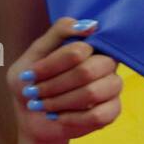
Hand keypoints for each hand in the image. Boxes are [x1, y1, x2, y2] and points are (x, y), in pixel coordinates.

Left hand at [8, 17, 121, 143]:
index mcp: (89, 44)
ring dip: (61, 101)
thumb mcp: (35, 54)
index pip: (79, 49)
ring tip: (42, 105)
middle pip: (88, 71)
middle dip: (55, 84)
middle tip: (34, 92)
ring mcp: (111, 86)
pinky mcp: (111, 110)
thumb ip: (59, 33)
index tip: (31, 73)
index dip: (53, 64)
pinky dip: (72, 118)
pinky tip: (57, 117)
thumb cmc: (33, 81)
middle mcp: (105, 62)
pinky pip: (99, 115)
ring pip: (93, 93)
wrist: (32, 117)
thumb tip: (90, 25)